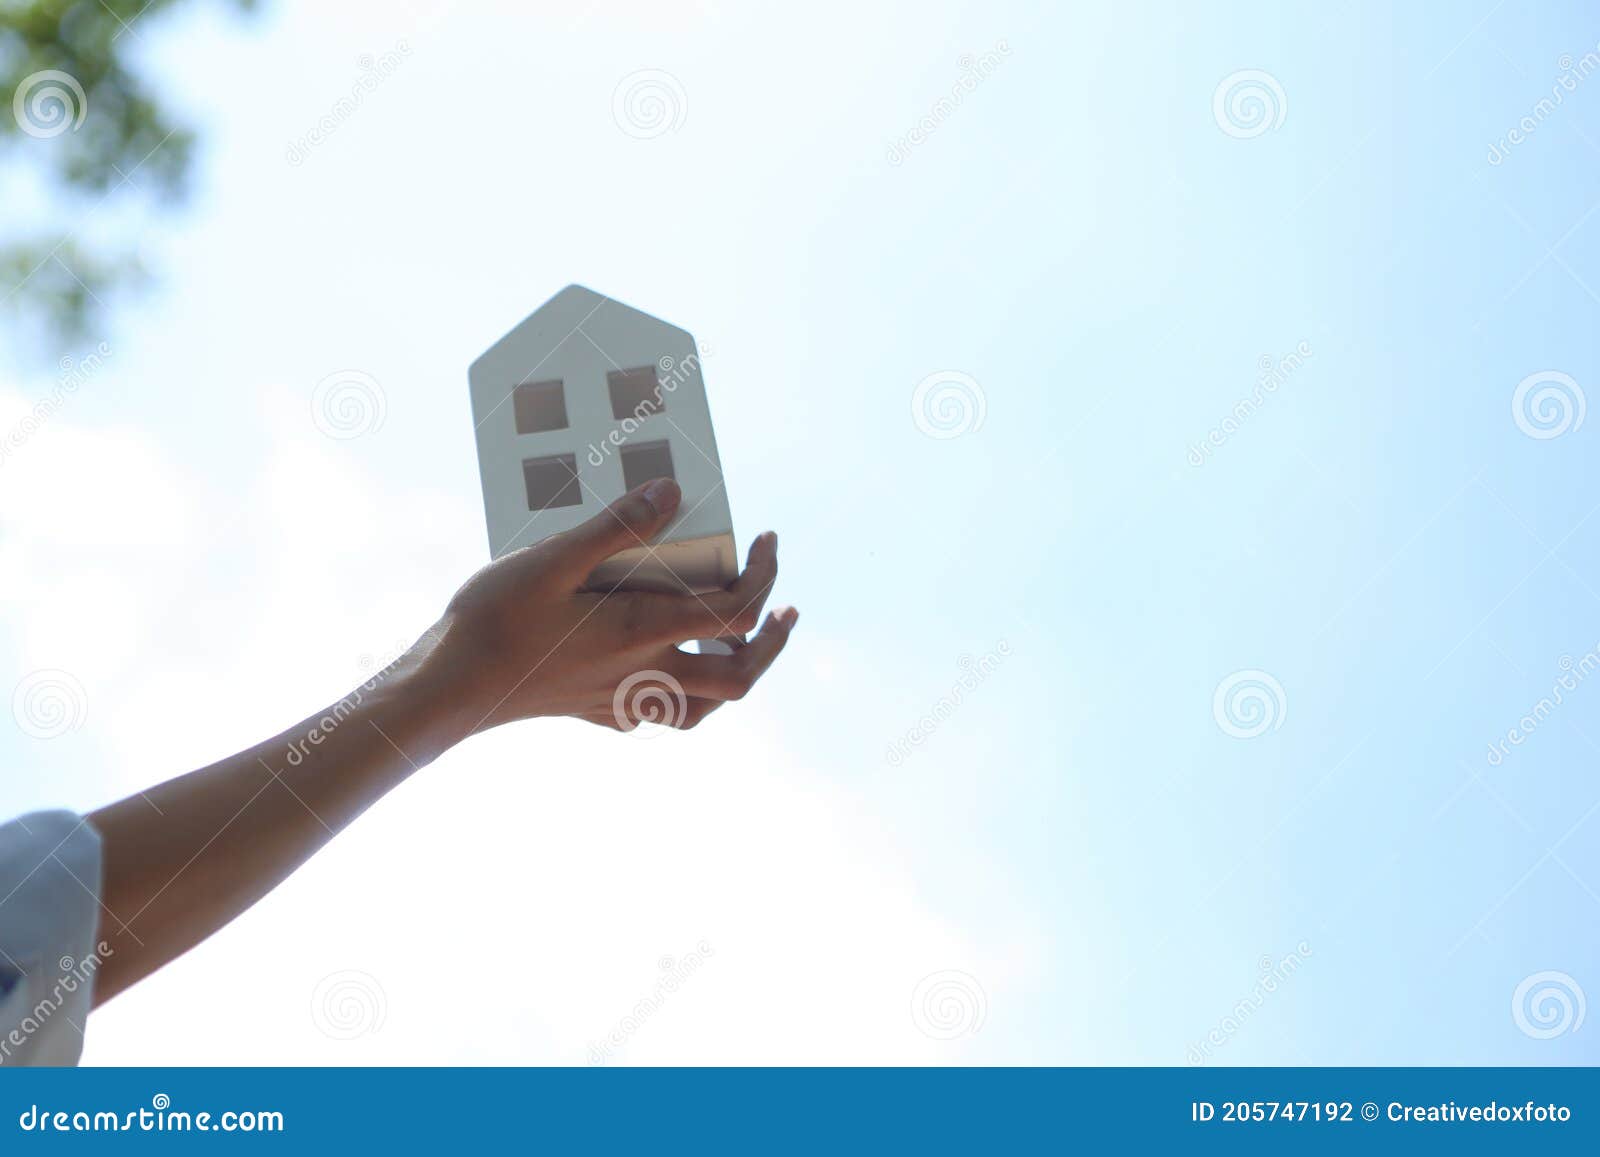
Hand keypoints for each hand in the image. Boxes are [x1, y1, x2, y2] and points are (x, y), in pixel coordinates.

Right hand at [417, 477, 796, 734]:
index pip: (737, 612)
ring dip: (735, 677)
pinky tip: (664, 668)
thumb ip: (616, 527)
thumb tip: (670, 492)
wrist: (447, 690)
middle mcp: (645, 674)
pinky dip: (681, 694)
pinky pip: (659, 714)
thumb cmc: (493, 621)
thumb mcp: (552, 560)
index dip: (766, 576)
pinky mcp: (596, 713)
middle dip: (773, 643)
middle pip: (740, 675)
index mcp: (644, 631)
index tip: (766, 540)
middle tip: (786, 612)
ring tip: (741, 646)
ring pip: (704, 709)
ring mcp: (622, 700)